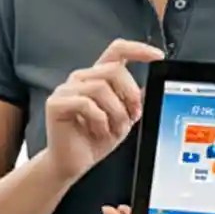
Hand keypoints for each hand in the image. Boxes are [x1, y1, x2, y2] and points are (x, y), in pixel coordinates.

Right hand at [42, 39, 163, 181]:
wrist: (73, 164)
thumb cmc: (95, 140)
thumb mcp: (123, 118)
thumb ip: (134, 101)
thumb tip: (150, 87)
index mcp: (98, 77)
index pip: (117, 51)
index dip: (138, 49)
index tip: (158, 56)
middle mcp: (81, 78)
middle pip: (114, 69)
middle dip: (130, 94)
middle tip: (134, 115)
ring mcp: (66, 89)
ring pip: (101, 87)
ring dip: (115, 112)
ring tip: (113, 129)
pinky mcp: (56, 103)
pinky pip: (85, 103)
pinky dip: (99, 120)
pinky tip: (98, 131)